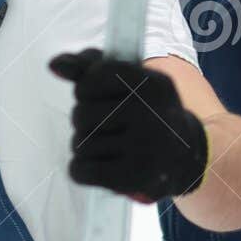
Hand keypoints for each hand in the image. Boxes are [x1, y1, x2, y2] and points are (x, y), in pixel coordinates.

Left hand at [51, 48, 208, 200]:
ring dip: (85, 146)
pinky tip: (97, 165)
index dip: (86, 87)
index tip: (98, 96)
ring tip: (105, 146)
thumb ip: (92, 68)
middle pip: (82, 113)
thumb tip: (54, 64)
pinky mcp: (134, 176)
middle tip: (103, 125)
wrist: (187, 155)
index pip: (94, 76)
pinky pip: (82, 170)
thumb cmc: (150, 112)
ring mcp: (144, 147)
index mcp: (152, 84)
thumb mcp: (133, 83)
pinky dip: (81, 169)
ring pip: (80, 143)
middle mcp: (150, 113)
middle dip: (84, 120)